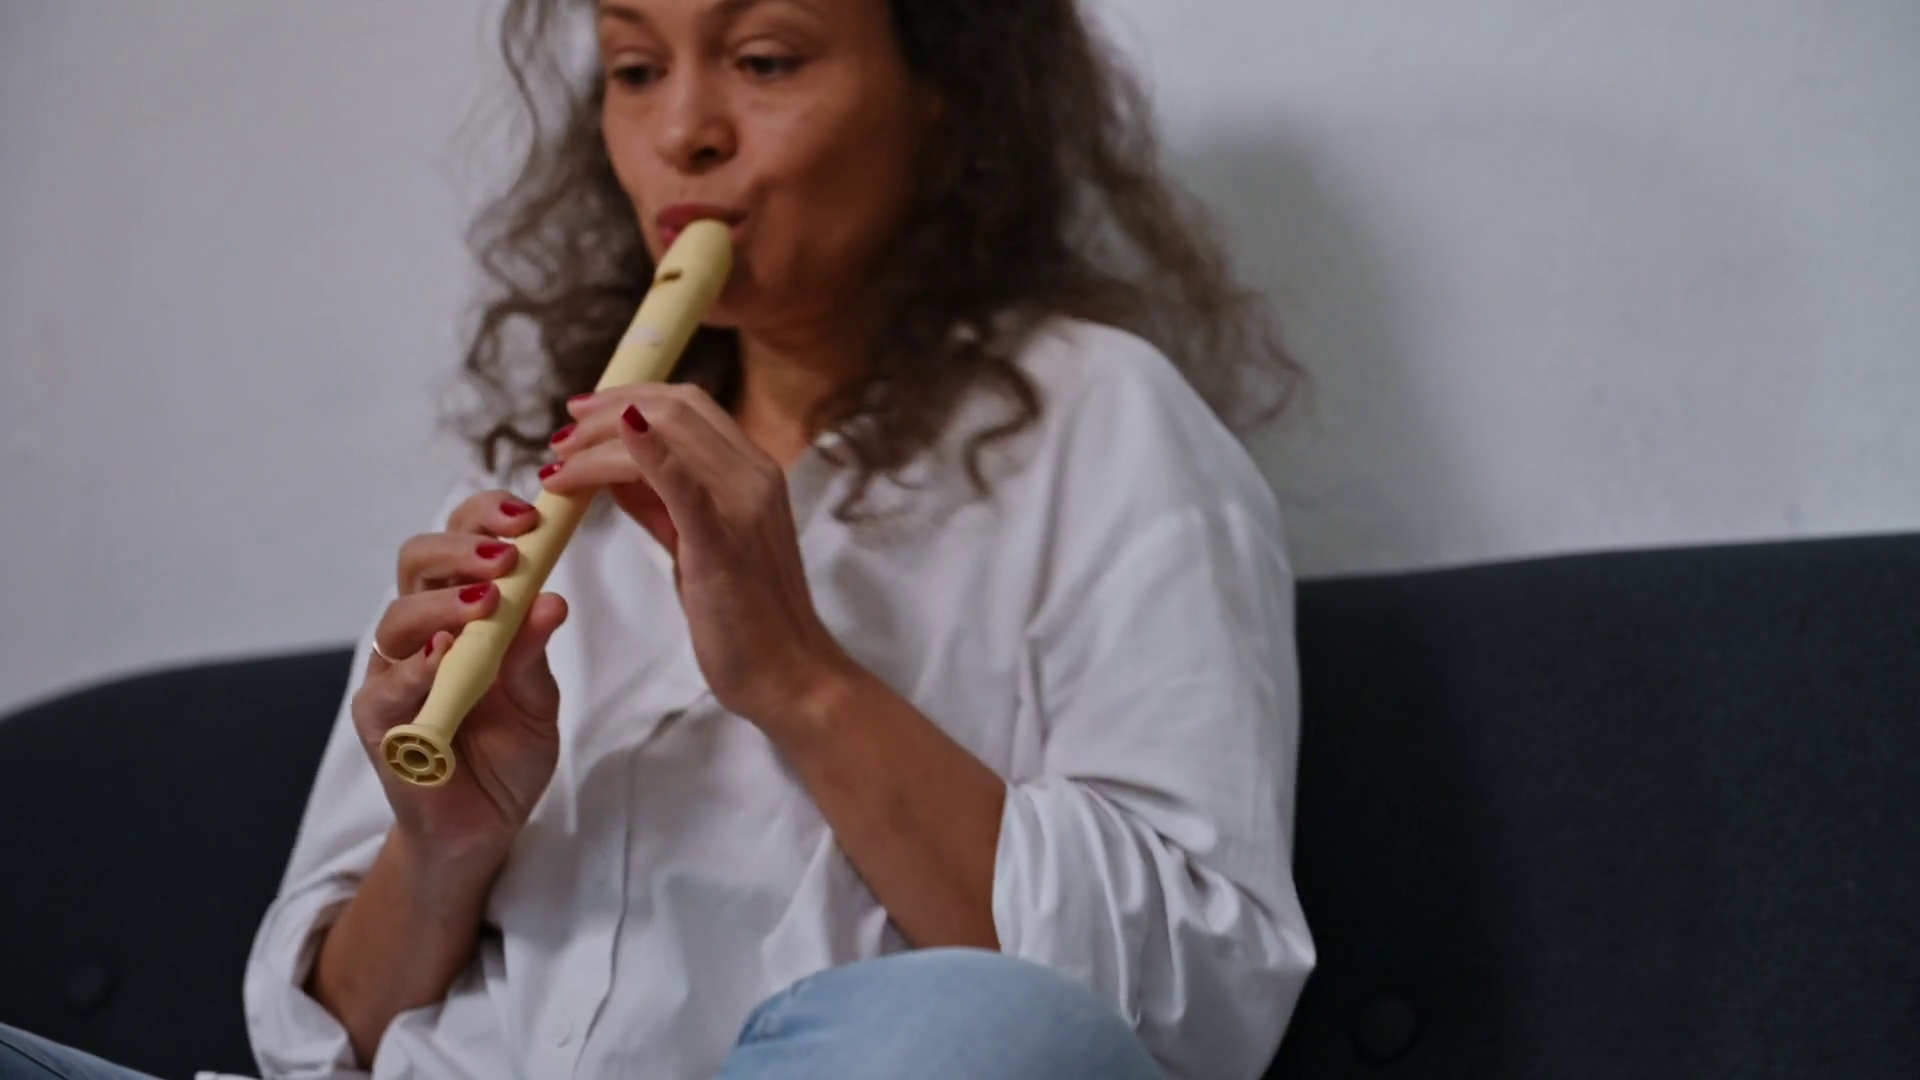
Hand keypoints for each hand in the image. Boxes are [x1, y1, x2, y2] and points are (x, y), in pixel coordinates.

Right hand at [349, 490, 569, 870]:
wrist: (484, 827)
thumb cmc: (507, 754)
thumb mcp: (538, 702)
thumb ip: (535, 654)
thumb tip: (552, 599)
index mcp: (461, 611)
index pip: (460, 542)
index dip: (487, 519)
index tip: (531, 514)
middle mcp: (421, 632)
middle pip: (417, 562)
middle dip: (461, 548)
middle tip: (509, 553)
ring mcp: (394, 674)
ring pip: (399, 617)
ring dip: (445, 602)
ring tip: (489, 601)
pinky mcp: (379, 721)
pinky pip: (389, 686)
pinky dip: (418, 668)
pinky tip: (448, 655)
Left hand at [543, 385, 855, 727]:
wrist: (789, 676)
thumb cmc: (746, 618)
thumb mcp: (701, 545)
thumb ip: (664, 503)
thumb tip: (614, 471)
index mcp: (755, 472)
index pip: (688, 405)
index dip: (629, 396)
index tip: (581, 414)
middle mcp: (755, 476)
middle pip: (675, 408)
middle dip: (604, 414)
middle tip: (559, 439)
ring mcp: (743, 506)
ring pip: (668, 435)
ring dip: (600, 441)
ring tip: (558, 466)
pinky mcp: (723, 544)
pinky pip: (682, 483)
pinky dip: (646, 452)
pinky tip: (618, 436)